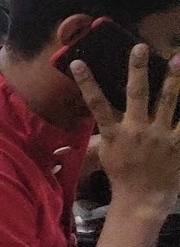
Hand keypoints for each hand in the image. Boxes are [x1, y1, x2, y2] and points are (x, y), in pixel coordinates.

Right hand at [71, 46, 179, 213]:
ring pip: (168, 101)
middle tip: (139, 46)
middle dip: (137, 69)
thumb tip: (89, 122)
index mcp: (114, 133)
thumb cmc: (121, 176)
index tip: (78, 62)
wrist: (143, 200)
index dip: (86, 82)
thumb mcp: (104, 154)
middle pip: (136, 94)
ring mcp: (160, 135)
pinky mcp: (179, 143)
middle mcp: (137, 130)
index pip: (96, 103)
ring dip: (173, 78)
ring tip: (177, 58)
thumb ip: (102, 134)